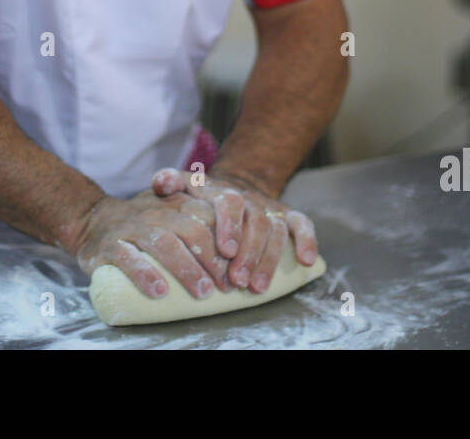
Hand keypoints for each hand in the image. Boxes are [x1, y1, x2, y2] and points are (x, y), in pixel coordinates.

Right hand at [72, 192, 230, 298]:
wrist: (92, 220)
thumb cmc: (145, 224)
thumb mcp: (172, 212)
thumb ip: (202, 223)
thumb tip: (239, 258)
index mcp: (176, 201)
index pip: (210, 214)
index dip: (229, 240)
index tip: (239, 266)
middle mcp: (156, 210)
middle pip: (192, 230)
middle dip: (213, 260)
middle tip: (225, 287)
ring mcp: (132, 227)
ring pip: (164, 243)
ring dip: (187, 269)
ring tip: (202, 292)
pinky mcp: (109, 246)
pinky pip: (128, 258)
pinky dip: (145, 275)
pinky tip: (160, 291)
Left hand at [150, 168, 318, 293]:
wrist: (232, 188)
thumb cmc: (201, 197)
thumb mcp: (183, 186)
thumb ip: (170, 182)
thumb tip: (161, 182)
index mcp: (223, 192)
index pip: (230, 203)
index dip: (230, 226)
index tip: (226, 252)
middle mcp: (249, 199)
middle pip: (255, 223)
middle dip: (249, 254)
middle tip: (237, 281)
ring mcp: (269, 208)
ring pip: (276, 231)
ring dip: (269, 260)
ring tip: (257, 288)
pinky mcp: (287, 216)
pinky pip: (303, 224)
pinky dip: (308, 241)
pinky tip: (307, 262)